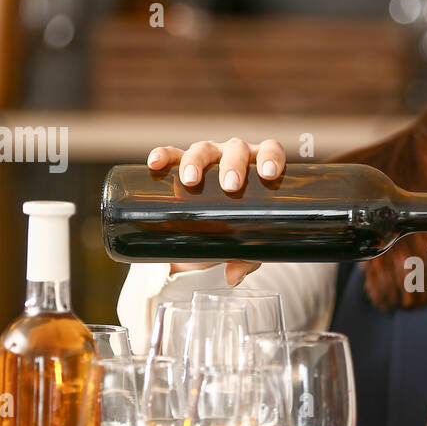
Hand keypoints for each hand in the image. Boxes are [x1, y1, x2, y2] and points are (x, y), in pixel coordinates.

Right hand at [146, 138, 287, 283]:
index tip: (268, 174)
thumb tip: (233, 277)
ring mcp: (207, 157)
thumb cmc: (234, 227)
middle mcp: (233, 155)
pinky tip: (156, 162)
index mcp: (258, 167)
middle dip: (233, 165)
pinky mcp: (179, 163)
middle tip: (230, 186)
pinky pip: (170, 154)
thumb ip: (246, 258)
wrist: (203, 231)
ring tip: (190, 180)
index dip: (271, 157)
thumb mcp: (245, 242)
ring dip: (196, 160)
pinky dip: (163, 155)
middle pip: (235, 149)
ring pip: (203, 149)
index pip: (270, 150)